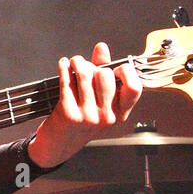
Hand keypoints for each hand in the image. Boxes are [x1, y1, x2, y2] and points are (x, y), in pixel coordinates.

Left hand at [27, 43, 141, 168]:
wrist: (58, 146)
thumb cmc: (80, 120)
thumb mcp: (97, 102)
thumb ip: (102, 73)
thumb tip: (102, 48)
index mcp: (119, 113)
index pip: (134, 87)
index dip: (126, 72)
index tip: (114, 67)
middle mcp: (107, 116)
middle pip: (105, 75)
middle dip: (93, 66)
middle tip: (84, 67)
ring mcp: (88, 116)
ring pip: (84, 74)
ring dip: (76, 62)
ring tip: (73, 62)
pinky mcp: (69, 114)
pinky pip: (67, 81)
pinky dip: (63, 68)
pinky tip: (63, 65)